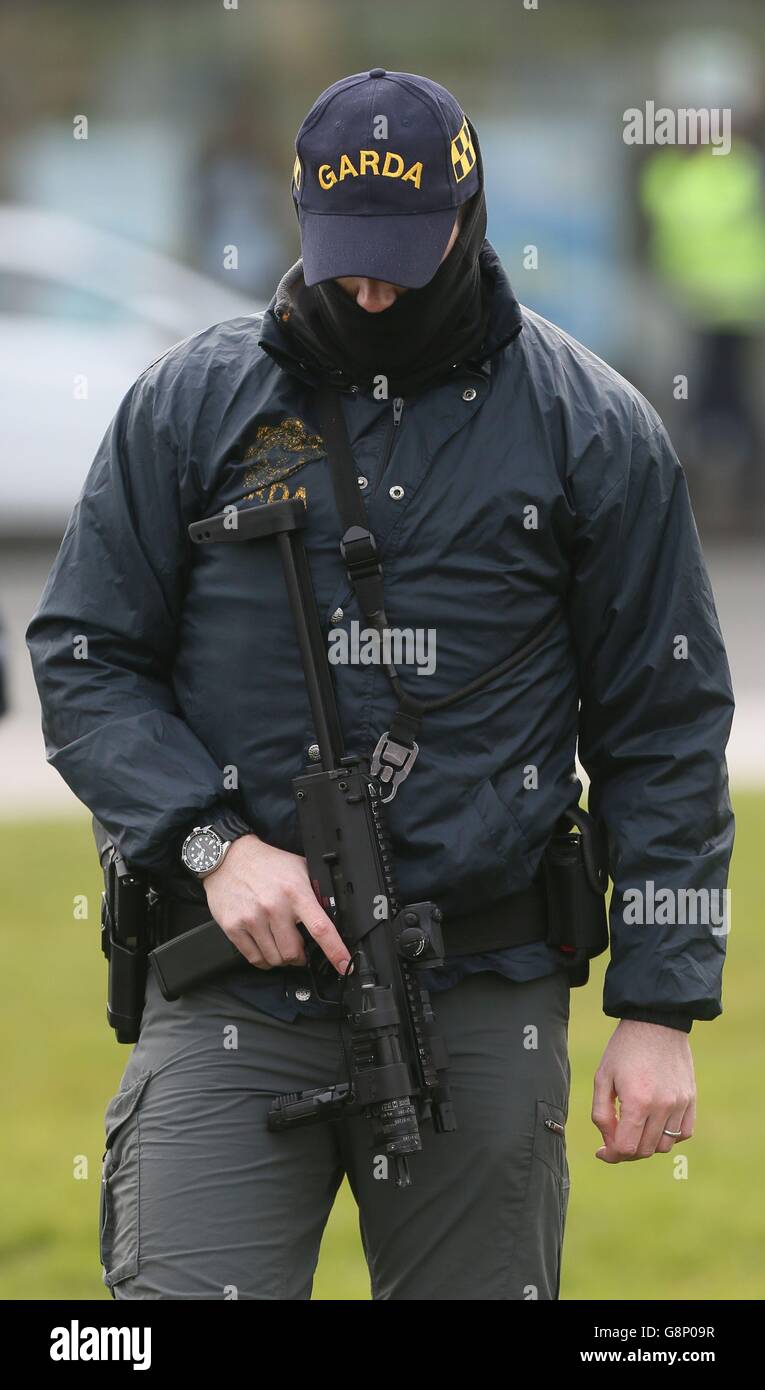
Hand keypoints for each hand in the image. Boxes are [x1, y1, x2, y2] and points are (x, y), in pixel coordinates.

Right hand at [203, 834, 350, 973]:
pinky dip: (264, 960)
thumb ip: (316, 890)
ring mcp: (252, 918)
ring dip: (281, 959)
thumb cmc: (267, 865)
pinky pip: (254, 959)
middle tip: (298, 948)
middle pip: (293, 953)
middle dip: (300, 956)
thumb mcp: (299, 869)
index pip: (320, 928)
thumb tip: (333, 910)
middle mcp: (274, 907)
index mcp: (295, 892)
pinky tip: (266, 948)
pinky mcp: (234, 927)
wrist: (230, 858)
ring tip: (280, 944)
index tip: (344, 965)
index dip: (335, 950)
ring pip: (274, 959)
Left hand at [592, 1020, 695, 1161]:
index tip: (602, 1150)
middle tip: (615, 1138)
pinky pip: (684, 1133)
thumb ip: (601, 1114)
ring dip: (647, 1144)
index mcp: (637, 1102)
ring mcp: (680, 1104)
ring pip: (664, 1146)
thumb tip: (609, 1142)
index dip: (611, 1154)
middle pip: (645, 1151)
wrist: (655, 1022)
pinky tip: (655, 1123)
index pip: (626, 1148)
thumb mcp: (602, 1078)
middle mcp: (662, 1107)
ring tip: (635, 1128)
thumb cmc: (624, 1049)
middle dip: (626, 1151)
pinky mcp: (691, 1099)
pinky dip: (669, 1136)